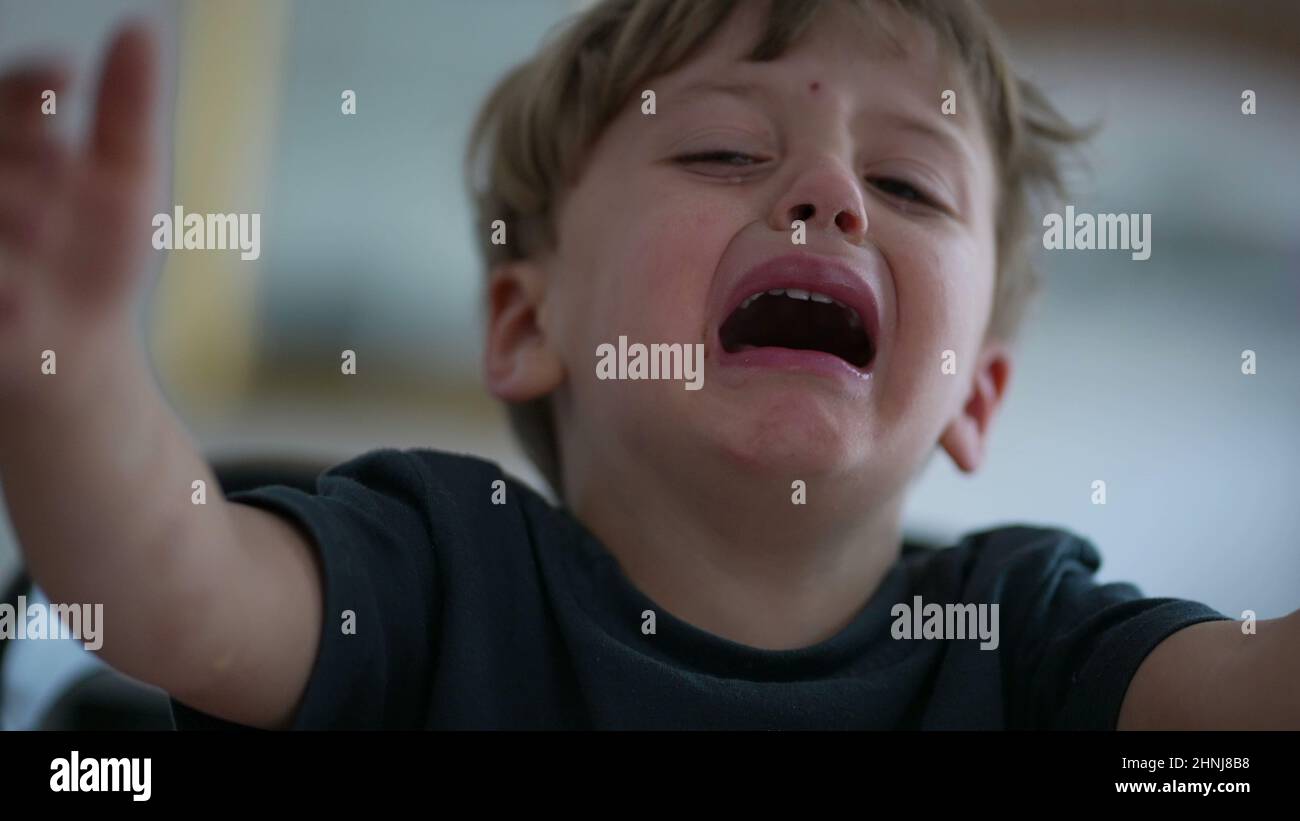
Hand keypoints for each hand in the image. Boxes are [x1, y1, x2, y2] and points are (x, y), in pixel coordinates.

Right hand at [0, 23, 159, 409]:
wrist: (73, 356)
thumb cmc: (91, 260)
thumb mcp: (124, 183)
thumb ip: (126, 111)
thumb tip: (142, 28)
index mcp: (9, 146)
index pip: (10, 100)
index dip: (30, 89)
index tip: (67, 75)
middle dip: (15, 145)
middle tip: (58, 159)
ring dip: (3, 208)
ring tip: (43, 223)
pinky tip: (21, 307)